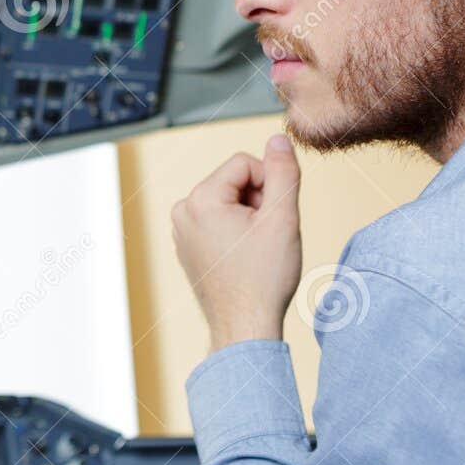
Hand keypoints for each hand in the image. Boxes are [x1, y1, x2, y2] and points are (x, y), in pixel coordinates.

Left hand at [171, 133, 302, 352]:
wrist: (244, 326)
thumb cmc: (263, 278)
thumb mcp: (282, 217)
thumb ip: (283, 171)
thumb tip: (278, 139)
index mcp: (200, 199)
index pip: (245, 163)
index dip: (270, 184)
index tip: (274, 217)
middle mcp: (183, 211)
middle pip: (235, 182)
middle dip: (258, 201)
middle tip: (267, 236)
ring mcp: (181, 230)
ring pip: (228, 202)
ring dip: (249, 217)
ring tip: (256, 249)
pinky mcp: (187, 246)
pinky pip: (218, 222)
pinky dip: (236, 232)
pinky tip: (244, 258)